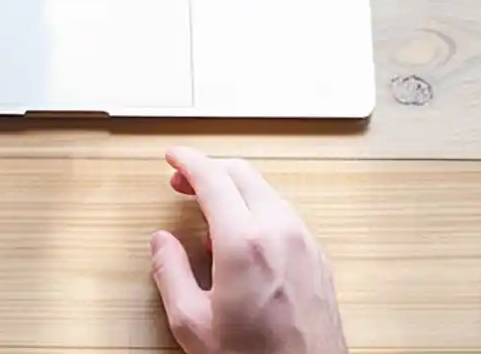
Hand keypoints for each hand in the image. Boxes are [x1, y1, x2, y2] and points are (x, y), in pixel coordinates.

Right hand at [150, 148, 347, 353]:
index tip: (172, 157)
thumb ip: (170, 273)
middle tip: (182, 183)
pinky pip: (284, 214)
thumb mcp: (192, 323)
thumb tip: (161, 242)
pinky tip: (241, 234)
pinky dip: (257, 208)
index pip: (212, 178)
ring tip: (209, 212)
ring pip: (265, 191)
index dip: (187, 161)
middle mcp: (279, 232)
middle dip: (208, 170)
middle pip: (242, 174)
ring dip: (234, 189)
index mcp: (244, 243)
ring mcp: (304, 243)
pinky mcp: (319, 258)